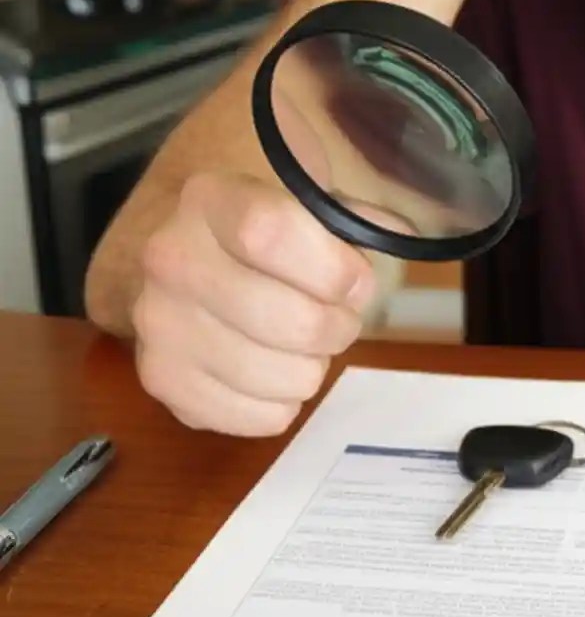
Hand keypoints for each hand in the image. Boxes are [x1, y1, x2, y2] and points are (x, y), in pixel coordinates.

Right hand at [131, 171, 375, 435]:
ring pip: (280, 378)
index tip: (355, 283)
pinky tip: (273, 371)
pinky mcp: (162, 381)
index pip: (271, 233)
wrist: (189, 255)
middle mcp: (171, 260)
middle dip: (338, 327)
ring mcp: (157, 324)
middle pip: (290, 321)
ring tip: (301, 344)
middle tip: (338, 318)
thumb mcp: (307, 199)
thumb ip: (353, 217)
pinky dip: (283, 403)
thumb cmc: (268, 230)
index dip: (334, 268)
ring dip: (311, 368)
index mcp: (212, 199)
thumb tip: (395, 233)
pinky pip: (257, 418)